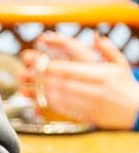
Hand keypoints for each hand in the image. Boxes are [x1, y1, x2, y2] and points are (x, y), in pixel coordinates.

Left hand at [20, 33, 138, 129]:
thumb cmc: (127, 86)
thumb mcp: (120, 65)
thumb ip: (107, 49)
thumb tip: (95, 35)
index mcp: (100, 75)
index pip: (70, 70)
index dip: (50, 67)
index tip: (36, 63)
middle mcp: (95, 90)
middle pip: (62, 84)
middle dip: (42, 79)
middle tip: (26, 74)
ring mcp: (92, 105)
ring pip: (62, 98)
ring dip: (42, 93)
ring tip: (28, 87)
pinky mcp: (90, 117)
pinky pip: (66, 111)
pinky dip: (52, 106)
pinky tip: (40, 101)